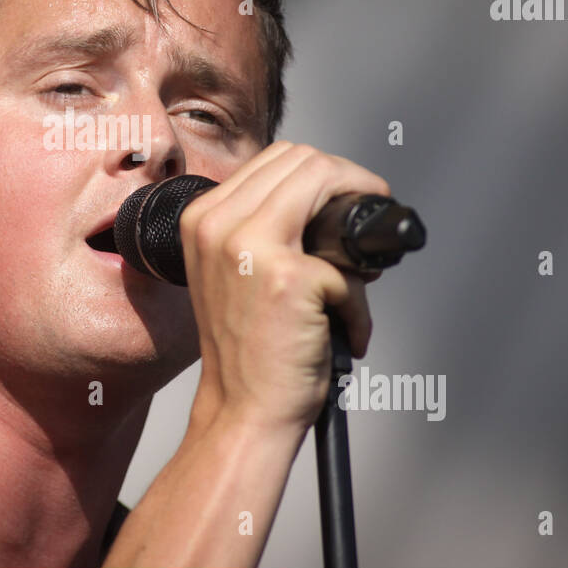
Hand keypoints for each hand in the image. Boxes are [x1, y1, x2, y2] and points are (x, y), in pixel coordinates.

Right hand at [180, 141, 391, 433]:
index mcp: (202, 217)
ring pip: (328, 186)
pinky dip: (358, 306)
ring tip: (356, 277)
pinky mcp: (289, 279)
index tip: (350, 197)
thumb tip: (329, 198)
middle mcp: (219, 224)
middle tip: (366, 225)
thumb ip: (262, 226)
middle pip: (306, 160)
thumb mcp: (231, 270)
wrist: (242, 410)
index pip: (278, 157)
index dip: (326, 171)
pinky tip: (343, 330)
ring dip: (355, 232)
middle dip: (352, 184)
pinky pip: (350, 270)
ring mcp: (250, 247)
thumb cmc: (246, 349)